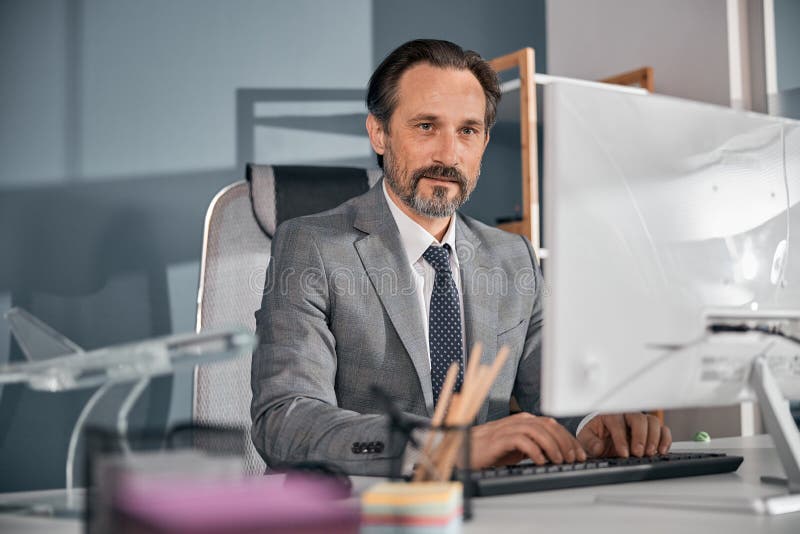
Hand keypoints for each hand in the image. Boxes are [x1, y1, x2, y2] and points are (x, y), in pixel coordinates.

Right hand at [470, 412, 586, 468]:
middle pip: (548, 425)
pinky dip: (534, 450)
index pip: (553, 425)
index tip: (580, 454)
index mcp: (525, 421)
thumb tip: (559, 454)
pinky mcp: (499, 438)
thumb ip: (536, 445)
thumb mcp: (519, 448)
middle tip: (573, 458)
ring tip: (559, 460)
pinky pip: (521, 440)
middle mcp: (518, 421)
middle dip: (565, 442)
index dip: (569, 438)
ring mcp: (508, 428)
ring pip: (537, 430)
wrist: (466, 452)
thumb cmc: (492, 451)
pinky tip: (540, 461)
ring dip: (552, 445)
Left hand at [577, 413, 671, 457]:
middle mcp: (626, 415)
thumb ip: (590, 443)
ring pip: (652, 422)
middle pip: (638, 419)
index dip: (621, 439)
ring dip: (654, 438)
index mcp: (609, 415)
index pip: (617, 423)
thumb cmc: (595, 436)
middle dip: (640, 437)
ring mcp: (640, 421)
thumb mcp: (586, 439)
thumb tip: (599, 447)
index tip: (623, 453)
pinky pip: (662, 429)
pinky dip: (665, 439)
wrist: (601, 437)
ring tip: (650, 453)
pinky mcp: (650, 429)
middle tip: (639, 453)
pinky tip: (662, 451)